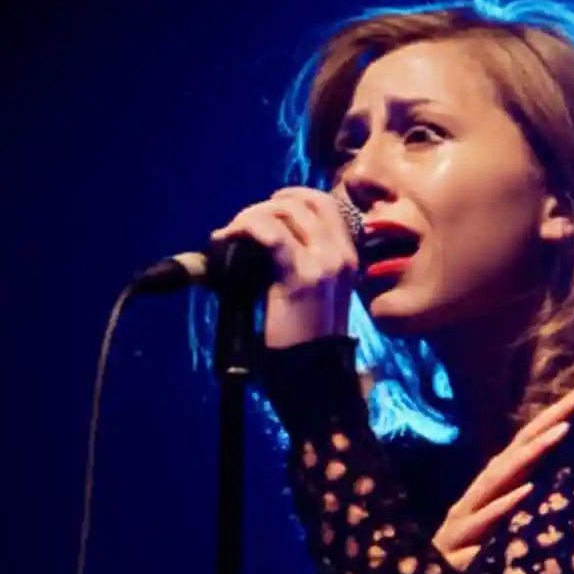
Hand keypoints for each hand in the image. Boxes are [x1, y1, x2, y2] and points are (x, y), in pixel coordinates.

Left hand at [209, 187, 358, 348]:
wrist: (312, 377)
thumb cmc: (303, 341)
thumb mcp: (311, 292)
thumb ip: (299, 261)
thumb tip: (261, 235)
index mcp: (348, 257)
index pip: (324, 204)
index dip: (292, 196)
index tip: (266, 207)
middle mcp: (342, 255)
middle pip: (301, 202)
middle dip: (264, 206)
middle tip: (239, 228)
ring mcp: (326, 264)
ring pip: (284, 212)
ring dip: (250, 217)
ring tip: (230, 235)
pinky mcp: (301, 276)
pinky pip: (271, 234)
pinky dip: (245, 228)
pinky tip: (226, 239)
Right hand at [432, 381, 573, 569]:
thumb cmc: (468, 559)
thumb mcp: (502, 527)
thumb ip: (526, 501)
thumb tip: (565, 481)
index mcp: (495, 486)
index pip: (529, 443)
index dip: (557, 417)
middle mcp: (482, 492)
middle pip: (520, 448)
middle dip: (553, 419)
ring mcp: (468, 514)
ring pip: (502, 477)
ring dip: (532, 453)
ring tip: (563, 430)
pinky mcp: (459, 540)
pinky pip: (485, 521)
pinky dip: (505, 506)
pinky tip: (527, 491)